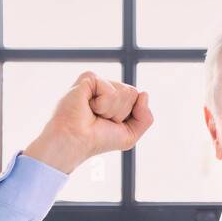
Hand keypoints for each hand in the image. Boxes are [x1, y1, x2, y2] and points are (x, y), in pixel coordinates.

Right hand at [23, 71, 153, 173]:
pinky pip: (110, 90)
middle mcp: (106, 87)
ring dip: (111, 110)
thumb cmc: (98, 140)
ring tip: (93, 114)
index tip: (111, 123)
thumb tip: (144, 93)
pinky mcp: (88, 78)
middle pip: (132, 93)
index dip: (130, 115)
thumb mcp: (130, 134)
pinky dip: (103, 104)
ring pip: (124, 91)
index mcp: (115, 98)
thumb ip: (145, 117)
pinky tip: (88, 107)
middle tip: (101, 119)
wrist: (76, 142)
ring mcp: (97, 82)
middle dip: (121, 112)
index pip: (137, 97)